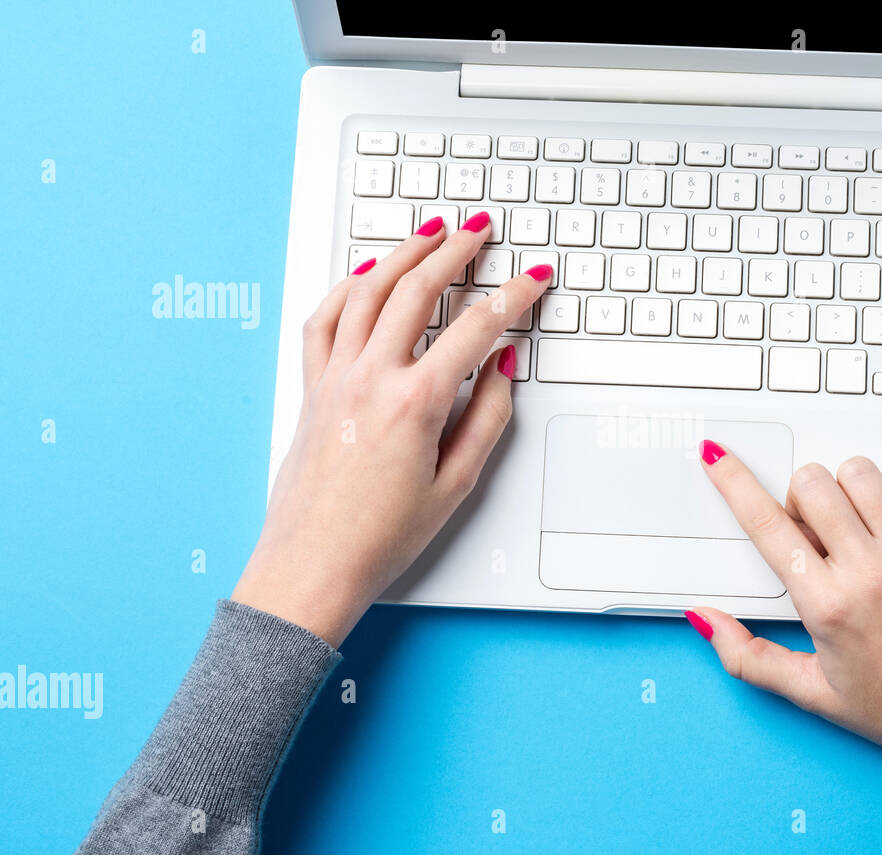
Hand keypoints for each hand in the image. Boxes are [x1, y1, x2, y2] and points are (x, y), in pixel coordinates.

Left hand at [232, 213, 550, 646]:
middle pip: (418, 290)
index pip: (477, 328)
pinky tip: (365, 272)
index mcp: (416, 403)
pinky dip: (347, 287)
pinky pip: (325, 319)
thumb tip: (504, 367)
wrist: (313, 564)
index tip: (534, 276)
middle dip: (455, 250)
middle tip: (479, 229)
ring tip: (429, 231)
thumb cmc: (381, 536)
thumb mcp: (457, 483)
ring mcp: (335, 377)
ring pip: (369, 291)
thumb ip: (488, 417)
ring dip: (402, 253)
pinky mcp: (312, 387)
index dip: (514, 295)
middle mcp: (371, 378)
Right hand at [687, 442, 881, 773]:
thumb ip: (747, 656)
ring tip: (858, 524)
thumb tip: (706, 620)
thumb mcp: (811, 692)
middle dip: (800, 496)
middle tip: (813, 527)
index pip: (766, 524)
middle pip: (812, 482)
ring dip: (847, 488)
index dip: (732, 481)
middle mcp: (869, 572)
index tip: (717, 457)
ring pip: (861, 473)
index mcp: (827, 605)